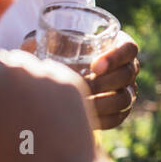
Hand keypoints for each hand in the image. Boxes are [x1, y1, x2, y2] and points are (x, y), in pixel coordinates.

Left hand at [21, 28, 139, 130]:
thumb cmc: (55, 55)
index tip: (94, 66)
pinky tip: (83, 117)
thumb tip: (31, 45)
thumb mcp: (48, 45)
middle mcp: (126, 68)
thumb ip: (41, 41)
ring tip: (80, 103)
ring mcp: (126, 90)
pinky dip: (102, 120)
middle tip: (81, 88)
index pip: (129, 48)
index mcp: (116, 45)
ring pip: (125, 98)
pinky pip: (117, 118)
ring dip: (102, 102)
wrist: (55, 84)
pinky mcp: (119, 112)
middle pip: (128, 74)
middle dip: (104, 83)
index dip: (116, 57)